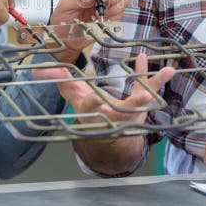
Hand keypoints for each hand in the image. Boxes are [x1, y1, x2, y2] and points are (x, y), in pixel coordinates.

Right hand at [32, 53, 174, 125]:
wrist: (109, 136)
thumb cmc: (90, 111)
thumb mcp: (74, 97)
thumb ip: (59, 80)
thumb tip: (37, 69)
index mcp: (93, 112)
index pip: (92, 107)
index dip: (94, 104)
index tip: (96, 101)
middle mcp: (112, 114)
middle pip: (119, 111)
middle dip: (126, 107)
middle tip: (138, 99)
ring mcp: (129, 111)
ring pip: (138, 104)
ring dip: (145, 96)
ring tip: (152, 91)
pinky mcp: (140, 105)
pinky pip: (150, 90)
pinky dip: (159, 79)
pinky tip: (168, 69)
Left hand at [49, 0, 126, 61]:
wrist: (65, 36)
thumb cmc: (63, 18)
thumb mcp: (64, 6)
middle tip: (102, 7)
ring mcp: (107, 6)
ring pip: (124, 0)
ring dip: (114, 8)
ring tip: (100, 15)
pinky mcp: (111, 17)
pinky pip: (121, 14)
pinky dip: (114, 18)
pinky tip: (102, 20)